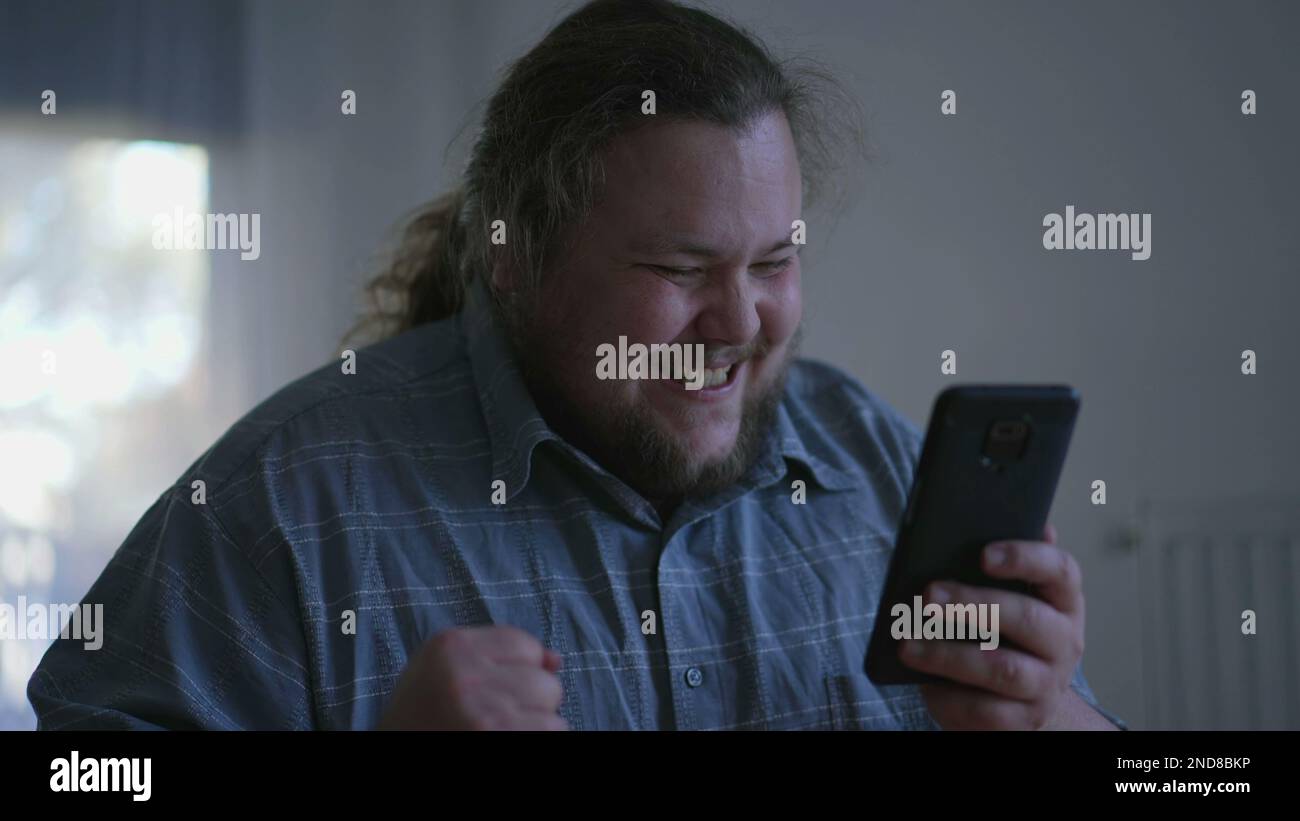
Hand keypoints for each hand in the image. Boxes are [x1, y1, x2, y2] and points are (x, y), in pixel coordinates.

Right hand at [378, 625, 567, 729]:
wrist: (387, 754)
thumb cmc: (419, 719)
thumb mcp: (442, 674)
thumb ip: (495, 658)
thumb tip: (556, 660)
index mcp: (448, 646)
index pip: (523, 644)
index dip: (520, 671)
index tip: (498, 692)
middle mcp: (464, 673)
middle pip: (542, 678)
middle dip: (529, 700)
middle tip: (492, 720)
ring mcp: (481, 710)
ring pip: (550, 707)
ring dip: (534, 723)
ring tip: (497, 730)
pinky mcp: (495, 737)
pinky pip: (553, 731)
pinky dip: (537, 738)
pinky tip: (506, 741)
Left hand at [899, 524, 1087, 729]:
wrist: (1020, 700)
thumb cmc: (1002, 634)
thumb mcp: (1005, 596)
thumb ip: (997, 563)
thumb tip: (985, 519)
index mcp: (1063, 601)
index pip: (1060, 571)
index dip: (1025, 558)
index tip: (984, 554)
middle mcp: (1065, 641)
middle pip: (1026, 618)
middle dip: (972, 604)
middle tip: (927, 595)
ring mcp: (1048, 685)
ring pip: (1003, 669)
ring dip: (949, 655)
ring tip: (907, 644)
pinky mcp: (1024, 720)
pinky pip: (986, 711)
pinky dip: (949, 697)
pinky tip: (921, 682)